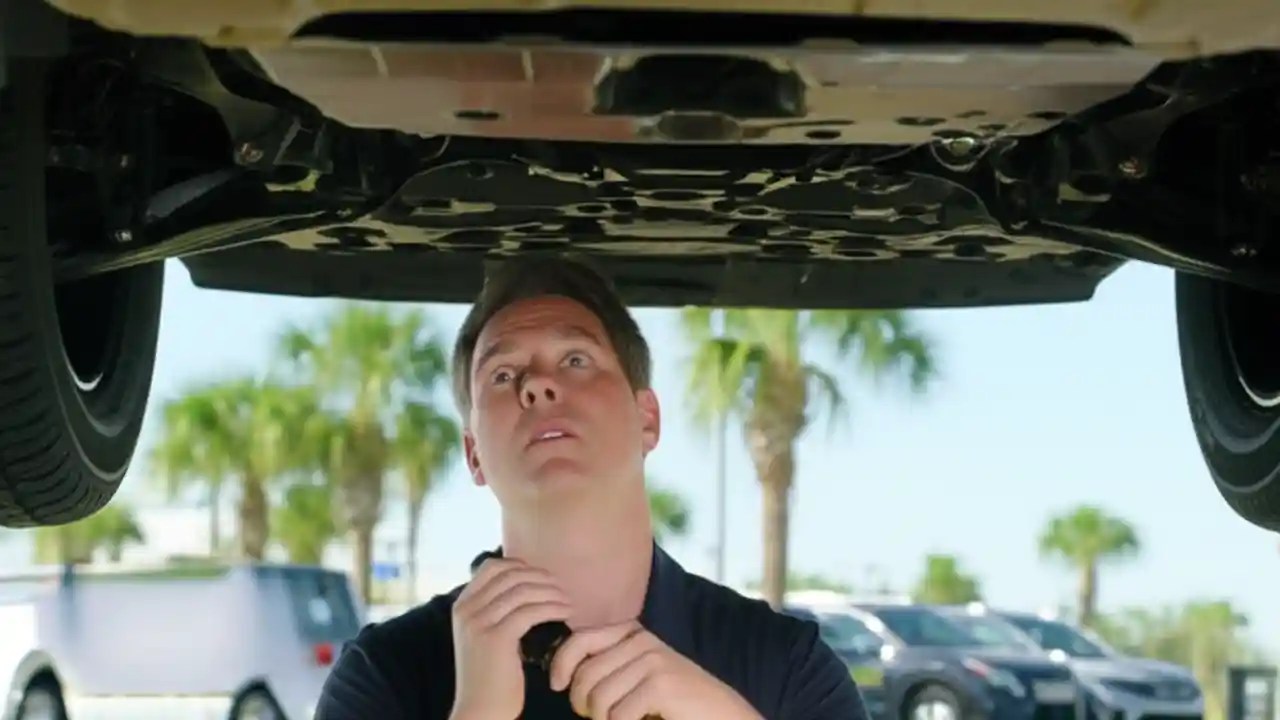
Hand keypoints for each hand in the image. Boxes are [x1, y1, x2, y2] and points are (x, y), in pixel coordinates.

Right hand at [449, 557, 571, 719]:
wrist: (480, 713)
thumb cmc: (490, 678)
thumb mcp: (484, 638)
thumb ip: (494, 612)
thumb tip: (524, 588)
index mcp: (462, 606)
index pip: (491, 567)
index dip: (520, 566)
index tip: (542, 578)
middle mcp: (466, 610)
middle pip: (510, 575)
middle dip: (541, 577)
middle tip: (562, 588)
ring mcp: (479, 623)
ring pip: (523, 591)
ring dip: (552, 592)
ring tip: (569, 602)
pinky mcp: (496, 639)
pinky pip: (531, 612)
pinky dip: (553, 608)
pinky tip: (566, 613)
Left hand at [548, 621, 763, 719]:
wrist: (721, 714)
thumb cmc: (673, 701)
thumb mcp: (638, 674)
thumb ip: (608, 665)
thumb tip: (561, 673)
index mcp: (632, 633)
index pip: (579, 639)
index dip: (560, 664)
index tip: (557, 684)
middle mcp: (641, 641)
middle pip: (585, 675)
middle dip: (582, 704)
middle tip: (598, 716)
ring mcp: (652, 660)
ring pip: (598, 698)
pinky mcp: (661, 684)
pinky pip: (618, 714)